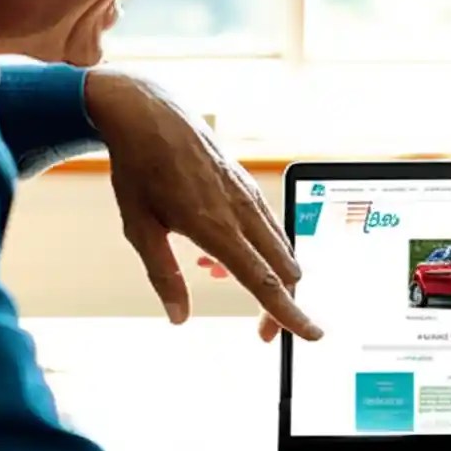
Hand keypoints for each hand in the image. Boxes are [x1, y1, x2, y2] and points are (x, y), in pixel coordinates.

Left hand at [85, 68, 322, 341]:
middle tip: (260, 331)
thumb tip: (179, 317)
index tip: (311, 336)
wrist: (150, 114)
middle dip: (283, 306)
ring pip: (283, 250)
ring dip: (275, 278)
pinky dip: (268, 252)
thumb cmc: (139, 169)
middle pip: (284, 272)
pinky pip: (272, 228)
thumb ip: (163, 276)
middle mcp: (241, 212)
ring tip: (232, 285)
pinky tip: (238, 254)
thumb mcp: (139, 228)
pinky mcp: (249, 187)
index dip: (289, 314)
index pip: (264, 282)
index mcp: (215, 228)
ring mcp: (249, 197)